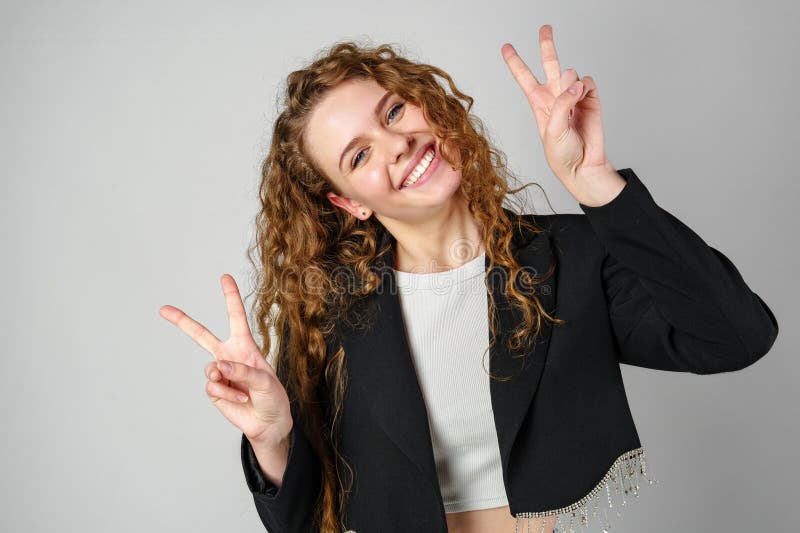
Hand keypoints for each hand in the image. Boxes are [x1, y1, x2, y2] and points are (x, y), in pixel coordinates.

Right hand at [159, 274, 292, 448]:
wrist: (268, 423)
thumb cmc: (272, 397)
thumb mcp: (266, 381)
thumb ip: (243, 371)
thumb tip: (219, 367)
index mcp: (244, 346)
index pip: (236, 317)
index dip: (230, 297)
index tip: (224, 277)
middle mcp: (228, 356)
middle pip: (201, 335)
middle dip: (182, 322)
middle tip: (163, 309)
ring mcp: (219, 373)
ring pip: (209, 369)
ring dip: (227, 382)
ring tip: (245, 392)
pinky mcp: (214, 390)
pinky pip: (213, 388)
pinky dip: (228, 395)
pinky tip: (240, 399)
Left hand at [501, 24, 625, 205]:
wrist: (584, 166)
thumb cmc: (562, 155)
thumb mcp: (552, 130)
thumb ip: (562, 104)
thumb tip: (576, 85)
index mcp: (539, 104)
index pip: (524, 78)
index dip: (515, 62)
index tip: (506, 47)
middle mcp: (555, 96)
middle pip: (549, 64)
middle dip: (547, 45)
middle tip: (545, 27)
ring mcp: (573, 96)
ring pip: (570, 72)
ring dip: (570, 81)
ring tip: (572, 98)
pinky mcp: (591, 99)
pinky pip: (587, 81)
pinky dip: (585, 87)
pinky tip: (583, 97)